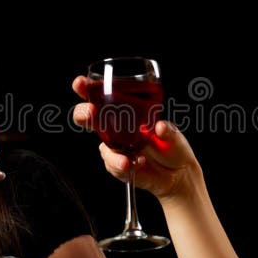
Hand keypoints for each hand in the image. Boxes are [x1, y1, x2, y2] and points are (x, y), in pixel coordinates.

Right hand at [72, 75, 201, 201]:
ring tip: (127, 159)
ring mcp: (116, 147)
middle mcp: (116, 128)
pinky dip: (122, 166)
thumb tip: (160, 127)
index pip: (101, 96)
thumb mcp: (175, 135)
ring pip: (102, 147)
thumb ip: (168, 131)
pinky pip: (112, 165)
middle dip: (82, 113)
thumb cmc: (173, 147)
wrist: (177, 174)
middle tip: (89, 113)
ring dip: (111, 153)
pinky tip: (137, 163)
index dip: (86, 88)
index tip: (80, 83)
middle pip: (88, 118)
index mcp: (126, 111)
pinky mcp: (118, 165)